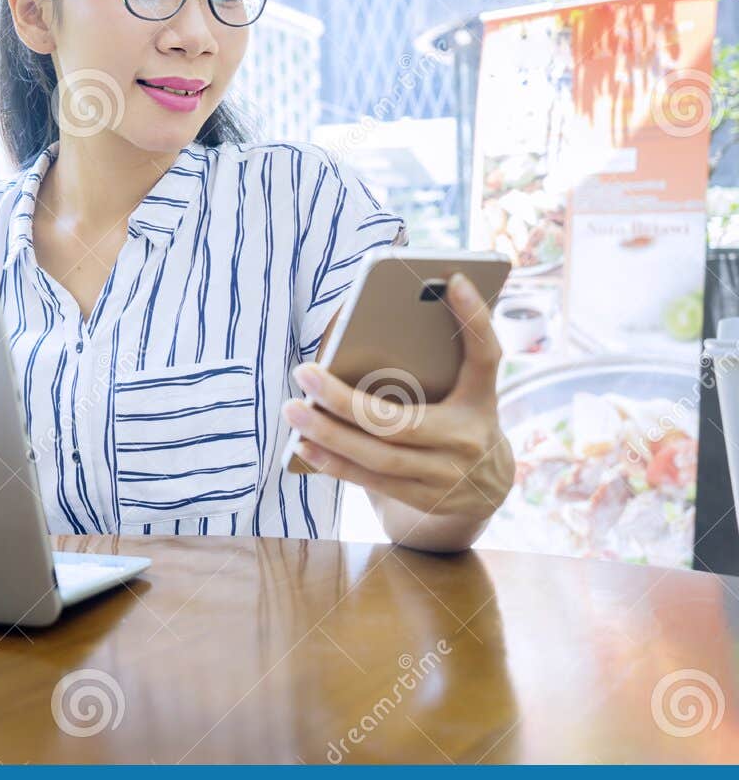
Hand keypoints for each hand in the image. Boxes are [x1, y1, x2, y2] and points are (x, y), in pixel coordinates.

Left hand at [281, 271, 514, 541]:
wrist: (486, 490)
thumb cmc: (453, 420)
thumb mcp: (456, 390)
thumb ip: (428, 364)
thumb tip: (350, 331)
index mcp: (482, 398)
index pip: (486, 354)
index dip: (474, 317)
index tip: (453, 278)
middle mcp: (469, 438)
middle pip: (400, 422)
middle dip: (343, 400)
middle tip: (303, 373)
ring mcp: (448, 476)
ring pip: (379, 456)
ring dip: (328, 434)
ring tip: (292, 409)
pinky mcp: (426, 500)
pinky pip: (372, 481)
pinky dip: (334, 463)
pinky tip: (303, 445)